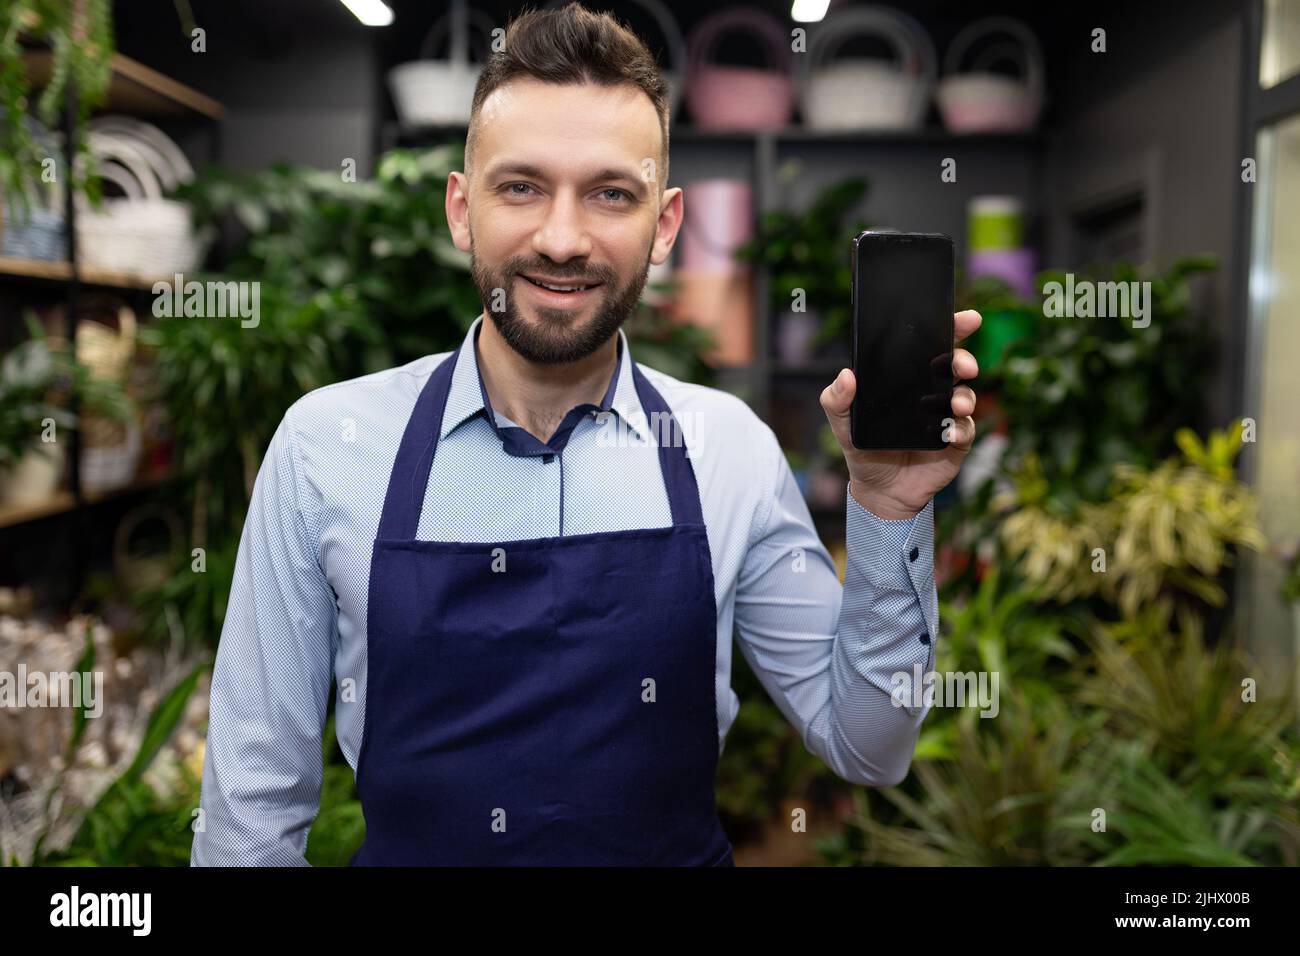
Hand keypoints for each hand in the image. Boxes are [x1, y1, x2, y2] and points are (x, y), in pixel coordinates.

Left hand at [819, 309, 981, 519]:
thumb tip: (846, 375)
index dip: (951, 329)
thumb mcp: (842, 422)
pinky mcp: (955, 442)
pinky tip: (949, 433)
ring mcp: (946, 416)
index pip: (931, 347)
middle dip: (964, 359)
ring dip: (965, 396)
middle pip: (956, 366)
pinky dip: (962, 429)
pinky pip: (966, 430)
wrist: (878, 490)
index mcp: (908, 379)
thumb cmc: (863, 448)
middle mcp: (932, 392)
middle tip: (963, 365)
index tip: (966, 319)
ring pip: (966, 396)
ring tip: (955, 404)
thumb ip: (837, 400)